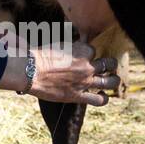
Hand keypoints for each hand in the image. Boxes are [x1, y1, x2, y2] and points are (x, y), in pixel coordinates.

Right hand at [0, 41, 119, 106]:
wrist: (30, 71)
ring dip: (113, 80)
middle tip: (107, 65)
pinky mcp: (78, 96)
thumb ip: (70, 46)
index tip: (84, 56)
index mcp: (82, 50)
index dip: (89, 53)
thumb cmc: (39, 56)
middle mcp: (87, 66)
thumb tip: (76, 43)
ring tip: (113, 80)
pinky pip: (99, 100)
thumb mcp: (58, 45)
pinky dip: (104, 99)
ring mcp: (84, 82)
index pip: (93, 49)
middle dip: (109, 64)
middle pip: (109, 63)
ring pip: (110, 81)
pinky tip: (103, 96)